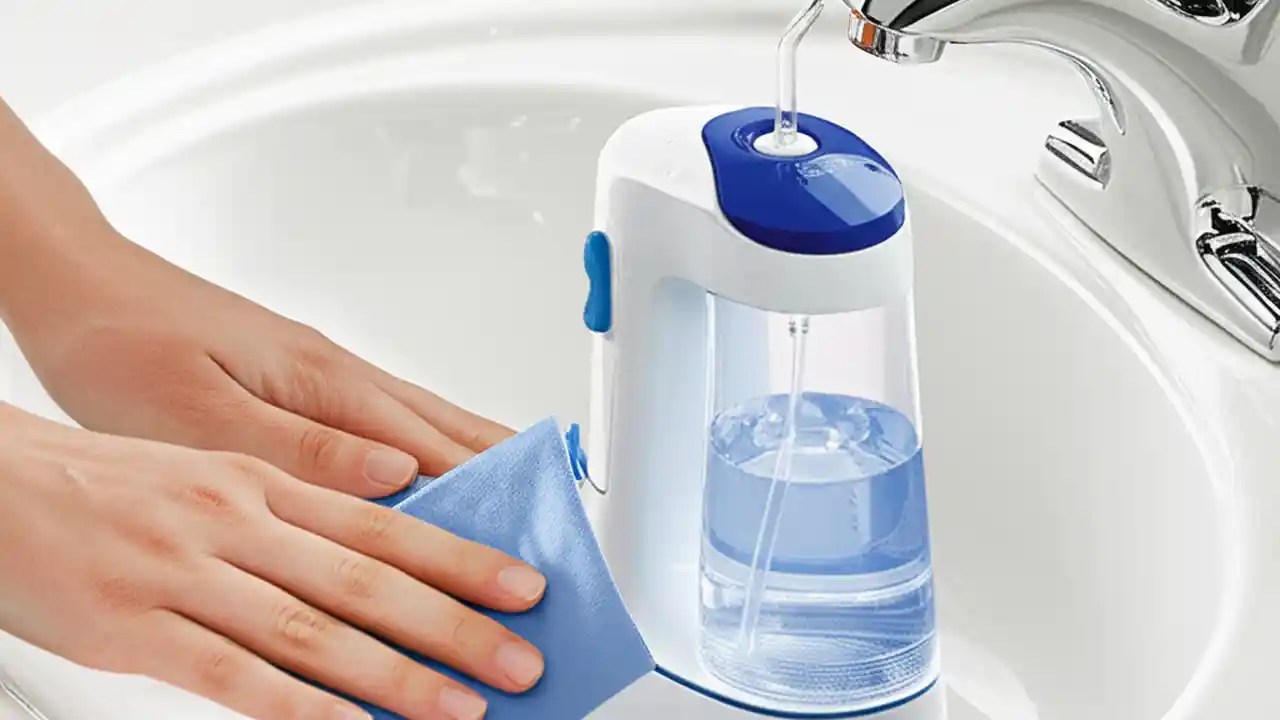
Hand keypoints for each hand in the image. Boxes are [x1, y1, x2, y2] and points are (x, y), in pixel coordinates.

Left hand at [0, 223, 510, 496]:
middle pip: (453, 430)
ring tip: (533, 499)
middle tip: (562, 525)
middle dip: (513, 479)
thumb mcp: (198, 413)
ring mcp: (328, 373)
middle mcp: (339, 375)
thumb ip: (302, 449)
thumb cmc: (121, 346)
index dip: (493, 496)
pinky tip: (443, 469)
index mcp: (323, 387)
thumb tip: (397, 474)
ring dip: (486, 460)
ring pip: (432, 420)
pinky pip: (398, 417)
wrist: (78, 285)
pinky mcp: (308, 379)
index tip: (538, 535)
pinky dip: (440, 446)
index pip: (434, 449)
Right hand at [0, 404, 545, 719]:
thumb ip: (296, 513)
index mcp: (259, 482)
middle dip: (453, 622)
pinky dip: (296, 705)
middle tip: (519, 656)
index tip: (521, 584)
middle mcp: (236, 522)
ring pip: (311, 628)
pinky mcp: (136, 628)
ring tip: (461, 705)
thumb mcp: (213, 476)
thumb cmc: (108, 483)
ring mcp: (187, 574)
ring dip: (394, 674)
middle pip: (367, 577)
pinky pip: (230, 674)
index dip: (460, 558)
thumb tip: (381, 548)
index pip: (384, 522)